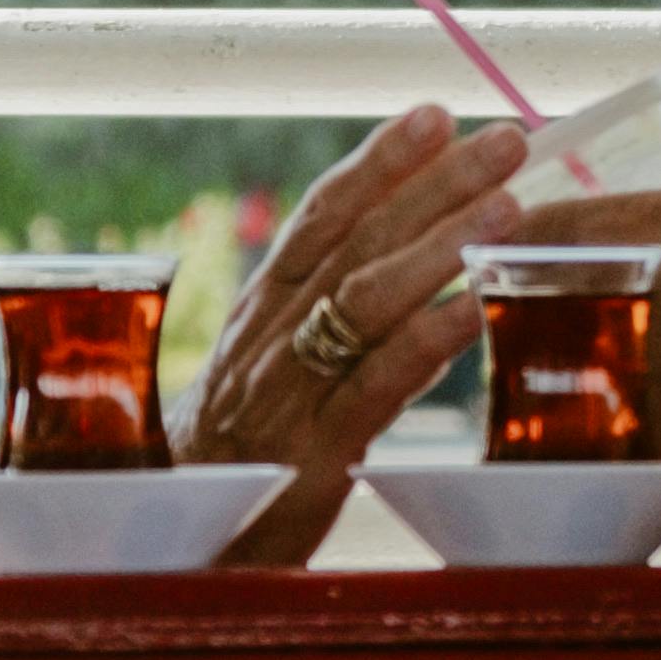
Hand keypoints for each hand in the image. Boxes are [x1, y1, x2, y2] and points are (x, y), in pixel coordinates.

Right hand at [182, 108, 535, 563]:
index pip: (321, 218)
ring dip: (441, 244)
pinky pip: (374, 385)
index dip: (378, 163)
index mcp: (261, 312)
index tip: (434, 115)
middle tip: (506, 140)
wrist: (150, 544)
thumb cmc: (226, 464)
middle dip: (433, 184)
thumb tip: (422, 296)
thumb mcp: (271, 384)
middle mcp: (271, 338)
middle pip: (355, 241)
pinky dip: (428, 341)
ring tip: (510, 206)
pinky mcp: (310, 456)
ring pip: (365, 299)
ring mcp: (289, 394)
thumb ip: (335, 338)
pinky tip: (477, 310)